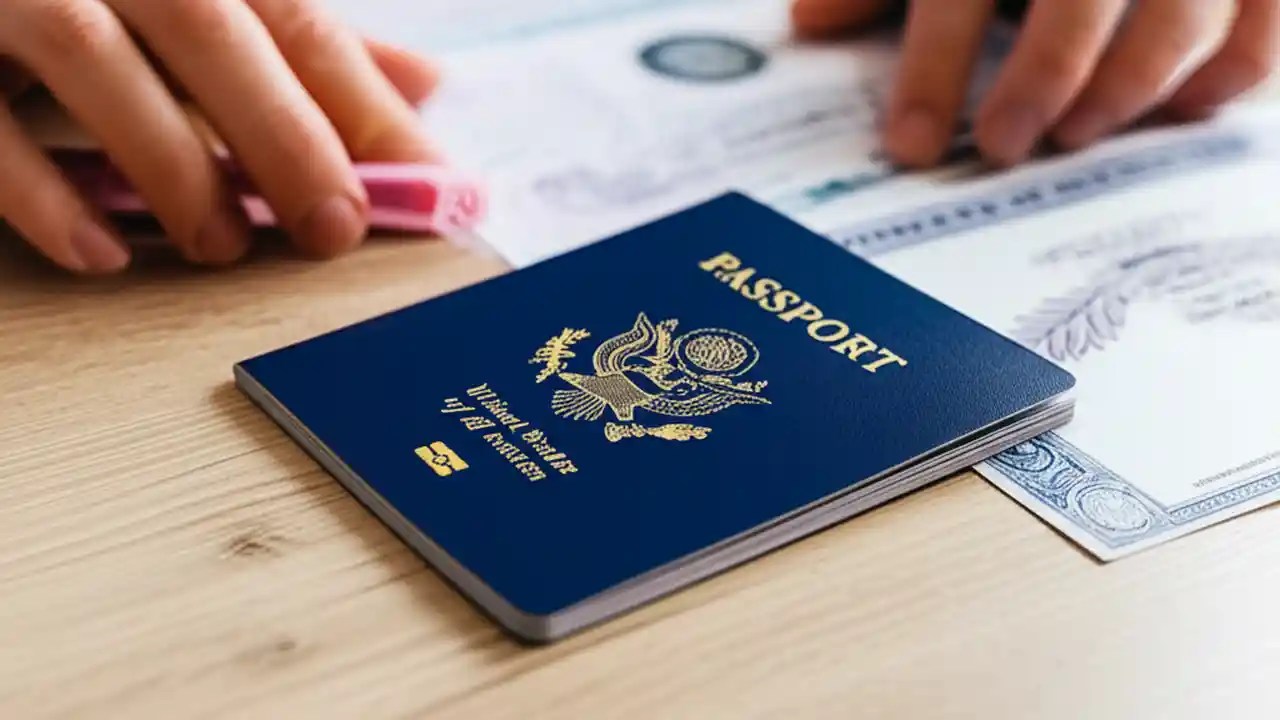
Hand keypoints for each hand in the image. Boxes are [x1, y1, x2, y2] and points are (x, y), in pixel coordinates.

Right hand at [0, 0, 440, 273]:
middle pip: (209, 26)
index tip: (427, 183)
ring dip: (175, 164)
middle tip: (332, 228)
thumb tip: (423, 85)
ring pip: (93, 56)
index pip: (296, 18)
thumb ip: (301, 43)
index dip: (365, 106)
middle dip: (285, 134)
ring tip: (221, 246)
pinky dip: (44, 193)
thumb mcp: (205, 3)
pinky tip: (104, 254)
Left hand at [792, 0, 1278, 167]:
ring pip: (1186, 10)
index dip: (932, 72)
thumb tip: (808, 24)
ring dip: (1133, 85)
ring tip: (1079, 135)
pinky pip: (1265, 27)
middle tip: (1006, 148)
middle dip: (1042, 80)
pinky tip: (1180, 112)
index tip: (912, 149)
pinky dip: (1230, 74)